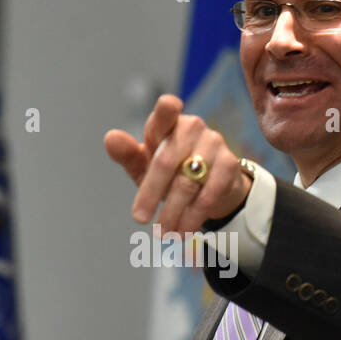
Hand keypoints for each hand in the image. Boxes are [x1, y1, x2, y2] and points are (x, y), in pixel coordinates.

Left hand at [104, 94, 252, 234]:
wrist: (209, 186)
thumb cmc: (169, 171)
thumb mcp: (145, 165)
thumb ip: (127, 154)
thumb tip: (110, 138)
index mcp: (166, 123)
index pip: (167, 111)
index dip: (168, 108)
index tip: (170, 106)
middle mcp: (192, 127)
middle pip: (167, 161)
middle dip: (151, 193)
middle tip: (139, 219)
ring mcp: (214, 144)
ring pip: (187, 182)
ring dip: (172, 212)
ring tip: (161, 234)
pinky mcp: (230, 164)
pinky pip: (209, 194)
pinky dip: (193, 217)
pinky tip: (182, 231)